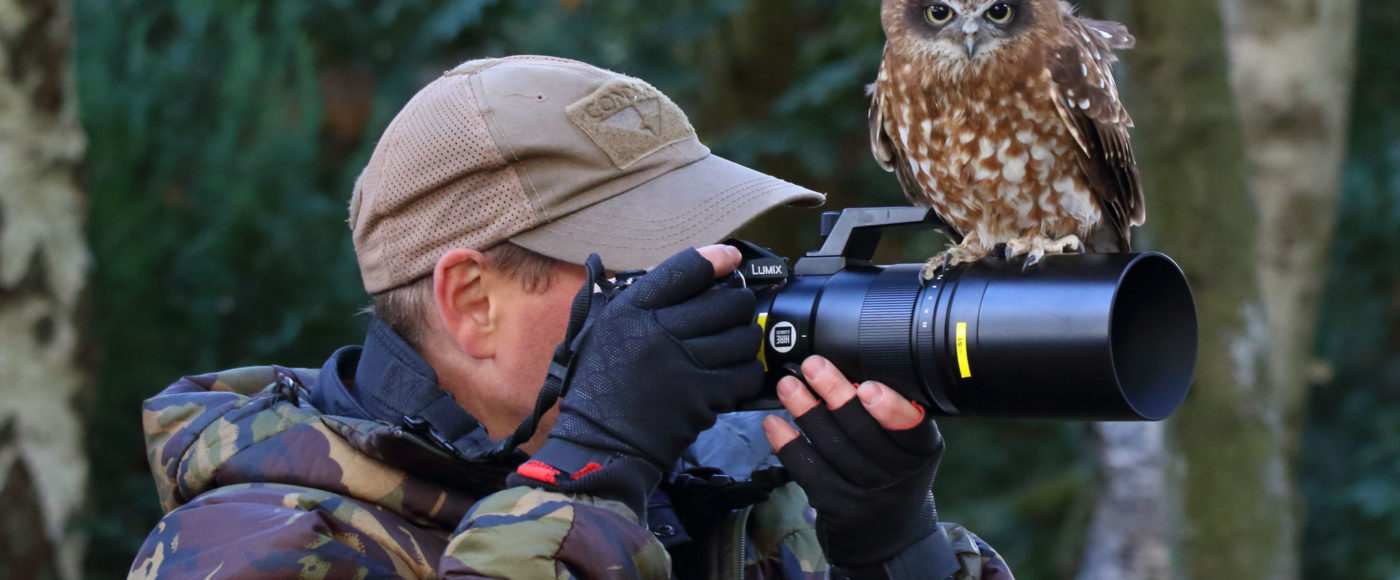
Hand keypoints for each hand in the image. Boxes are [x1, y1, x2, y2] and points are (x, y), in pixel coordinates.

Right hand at [515, 245, 764, 511]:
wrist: (597, 442)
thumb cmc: (600, 385)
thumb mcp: (605, 329)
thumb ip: (639, 301)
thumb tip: (685, 276)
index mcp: (631, 311)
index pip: (684, 269)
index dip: (716, 258)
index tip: (731, 258)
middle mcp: (658, 333)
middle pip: (726, 302)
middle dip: (740, 302)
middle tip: (738, 309)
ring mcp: (682, 367)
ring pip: (742, 337)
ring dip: (748, 336)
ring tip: (740, 340)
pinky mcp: (700, 399)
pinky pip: (744, 375)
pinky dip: (749, 370)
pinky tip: (740, 370)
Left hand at [762, 355, 943, 569]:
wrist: (890, 539)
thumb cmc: (895, 477)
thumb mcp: (911, 449)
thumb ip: (893, 415)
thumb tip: (849, 368)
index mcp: (923, 450)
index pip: (911, 427)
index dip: (889, 408)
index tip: (867, 386)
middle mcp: (900, 476)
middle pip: (863, 432)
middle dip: (834, 394)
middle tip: (813, 366)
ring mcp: (868, 496)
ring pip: (832, 447)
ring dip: (806, 412)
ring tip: (787, 385)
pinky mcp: (837, 508)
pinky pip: (809, 471)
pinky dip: (789, 444)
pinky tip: (775, 423)